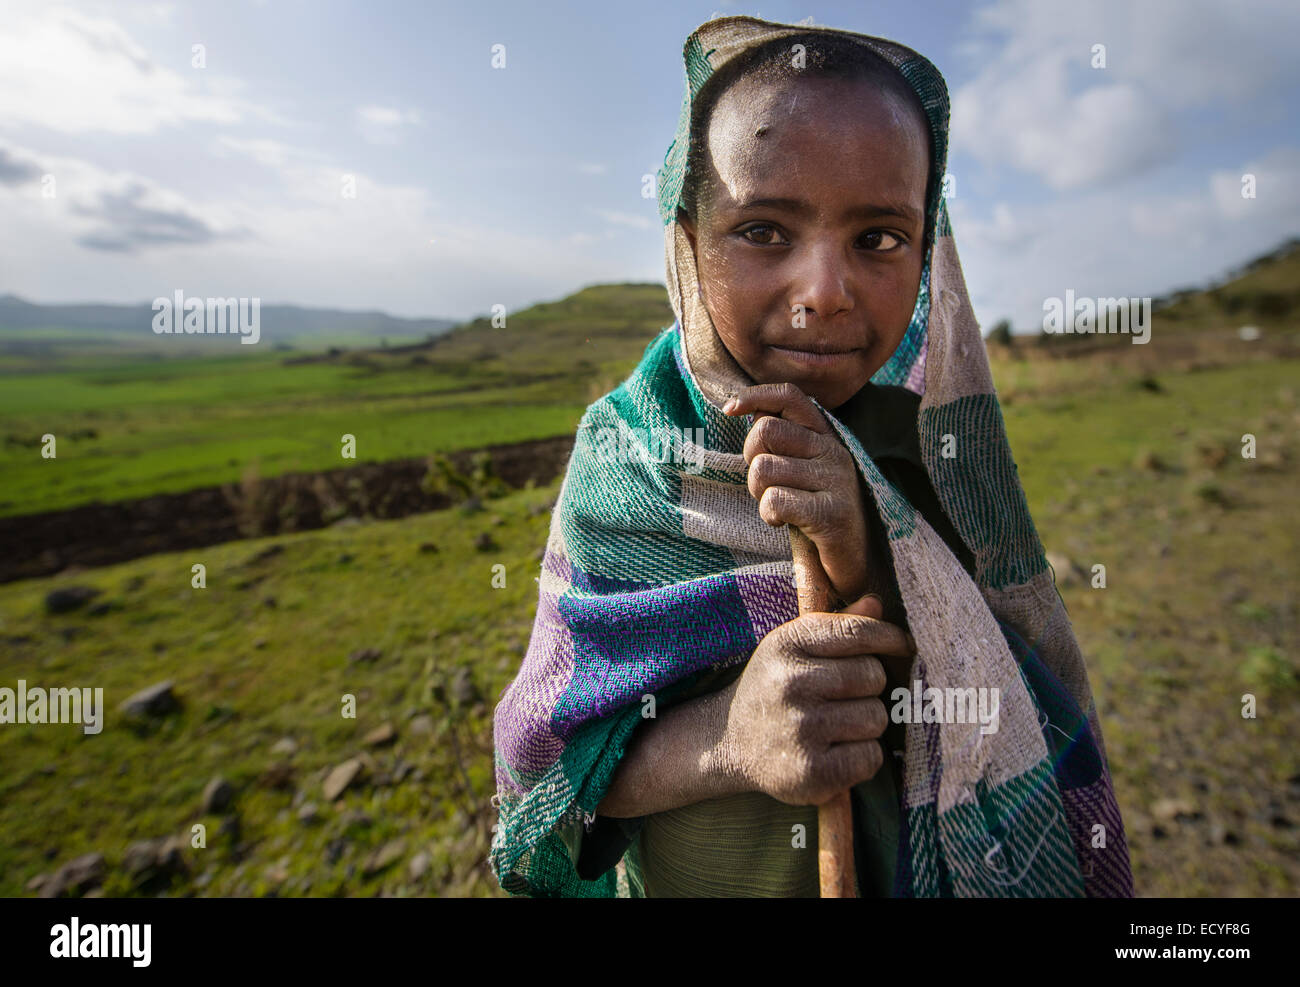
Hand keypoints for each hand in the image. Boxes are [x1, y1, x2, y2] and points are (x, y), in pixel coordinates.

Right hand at [710, 594, 916, 806]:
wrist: (728, 742)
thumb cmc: (774, 688)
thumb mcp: (793, 647)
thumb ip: (838, 625)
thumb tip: (876, 603)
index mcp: (787, 644)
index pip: (857, 632)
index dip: (889, 637)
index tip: (902, 644)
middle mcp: (791, 683)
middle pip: (874, 676)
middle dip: (869, 687)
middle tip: (844, 697)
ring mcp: (801, 729)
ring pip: (876, 717)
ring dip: (866, 724)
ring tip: (837, 726)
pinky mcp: (811, 772)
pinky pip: (870, 756)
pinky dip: (862, 757)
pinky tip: (836, 752)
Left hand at [723, 382, 869, 606]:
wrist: (858, 562)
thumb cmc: (818, 513)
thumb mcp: (803, 469)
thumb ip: (784, 440)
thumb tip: (750, 411)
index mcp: (826, 436)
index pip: (790, 396)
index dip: (755, 396)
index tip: (730, 410)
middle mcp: (834, 451)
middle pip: (766, 431)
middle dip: (751, 460)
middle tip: (767, 485)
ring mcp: (836, 479)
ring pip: (764, 468)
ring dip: (759, 494)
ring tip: (780, 507)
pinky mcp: (832, 512)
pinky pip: (775, 500)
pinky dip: (769, 515)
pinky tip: (784, 523)